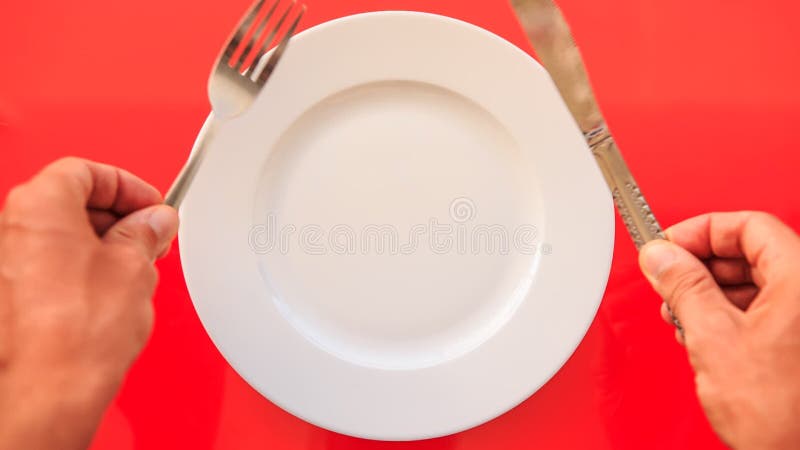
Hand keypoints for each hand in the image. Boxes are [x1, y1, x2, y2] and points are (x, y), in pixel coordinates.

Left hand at [0, 158, 177, 449]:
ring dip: (103, 243)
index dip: (129, 186)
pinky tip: (111, 290)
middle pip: (71, 200)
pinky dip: (82, 267)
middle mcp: (11, 229)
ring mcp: (6, 263)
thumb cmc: (78, 333)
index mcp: (38, 206)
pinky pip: (49, 263)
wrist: (50, 390)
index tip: (152, 205)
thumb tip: (155, 222)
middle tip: (150, 235)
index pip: (87, 171)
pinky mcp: (11, 294)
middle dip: (118, 215)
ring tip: (137, 267)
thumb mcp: (135, 266)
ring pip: (62, 234)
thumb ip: (146, 232)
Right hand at [639, 212, 799, 449]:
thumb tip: (662, 256)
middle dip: (700, 265)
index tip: (668, 246)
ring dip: (710, 292)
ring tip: (681, 314)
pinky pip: (765, 308)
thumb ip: (684, 286)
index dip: (700, 232)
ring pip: (755, 281)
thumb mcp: (713, 337)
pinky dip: (729, 314)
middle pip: (750, 252)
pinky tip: (702, 332)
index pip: (748, 226)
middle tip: (667, 280)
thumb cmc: (779, 413)